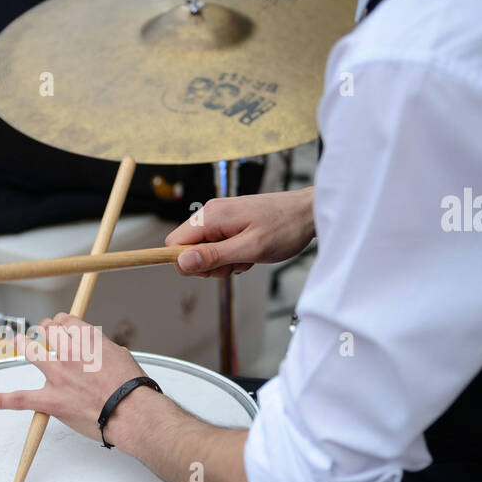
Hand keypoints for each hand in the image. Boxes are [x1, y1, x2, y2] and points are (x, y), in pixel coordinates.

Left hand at [0, 313, 149, 443]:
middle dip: (45, 329)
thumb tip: (98, 352)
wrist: (131, 413)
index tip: (62, 326)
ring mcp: (57, 375)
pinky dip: (0, 400)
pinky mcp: (50, 400)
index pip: (67, 320)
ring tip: (17, 343)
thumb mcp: (121, 356)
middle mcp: (70, 351)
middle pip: (47, 329)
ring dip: (22, 344)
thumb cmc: (131, 389)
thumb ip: (103, 350)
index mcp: (89, 339)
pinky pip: (19, 399)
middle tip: (45, 334)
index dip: (62, 322)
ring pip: (31, 350)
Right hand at [166, 186, 314, 277]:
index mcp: (211, 216)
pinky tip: (250, 252)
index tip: (211, 269)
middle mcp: (210, 214)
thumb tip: (181, 262)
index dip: (186, 263)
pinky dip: (232, 255)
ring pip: (204, 251)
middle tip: (236, 262)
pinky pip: (218, 246)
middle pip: (187, 250)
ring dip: (223, 262)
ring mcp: (220, 218)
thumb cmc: (285, 227)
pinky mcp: (229, 223)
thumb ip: (214, 256)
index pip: (173, 244)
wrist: (309, 212)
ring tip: (247, 256)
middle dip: (209, 265)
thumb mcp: (250, 248)